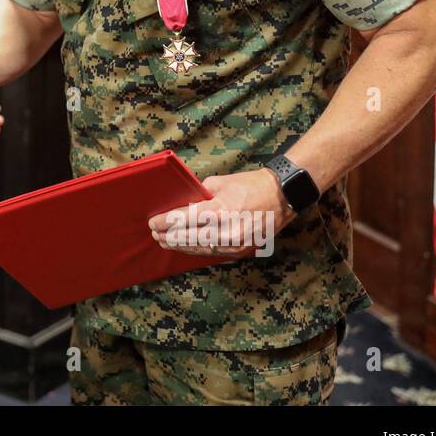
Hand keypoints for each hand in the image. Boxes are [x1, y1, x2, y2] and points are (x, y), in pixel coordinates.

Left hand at [147, 168, 292, 257]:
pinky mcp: (241, 251)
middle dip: (169, 236)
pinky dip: (197, 249)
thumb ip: (200, 195)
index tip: (152, 222)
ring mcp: (235, 244)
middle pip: (189, 238)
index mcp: (220, 210)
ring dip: (180, 246)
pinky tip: (185, 247)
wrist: (282, 196)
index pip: (184, 220)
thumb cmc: (250, 185)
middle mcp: (227, 231)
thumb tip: (183, 203)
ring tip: (165, 242)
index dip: (165, 222)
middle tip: (154, 233)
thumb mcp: (220, 183)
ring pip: (200, 248)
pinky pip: (213, 252)